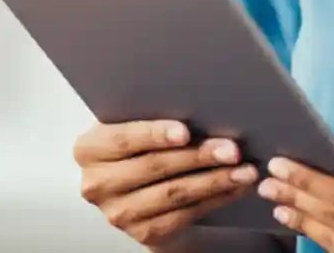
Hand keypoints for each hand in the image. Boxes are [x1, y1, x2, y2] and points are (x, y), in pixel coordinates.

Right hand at [73, 119, 258, 247]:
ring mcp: (118, 213)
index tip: (186, 131)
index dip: (155, 134)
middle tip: (232, 148)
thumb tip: (201, 101)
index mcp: (89, 149)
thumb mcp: (134, 126)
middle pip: (154, 167)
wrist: (139, 190)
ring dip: (214, 180)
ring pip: (173, 193)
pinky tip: (236, 187)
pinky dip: (216, 198)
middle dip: (198, 156)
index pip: (124, 139)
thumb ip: (152, 113)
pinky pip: (185, 215)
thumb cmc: (141, 146)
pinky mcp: (142, 233)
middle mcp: (96, 184)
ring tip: (244, 170)